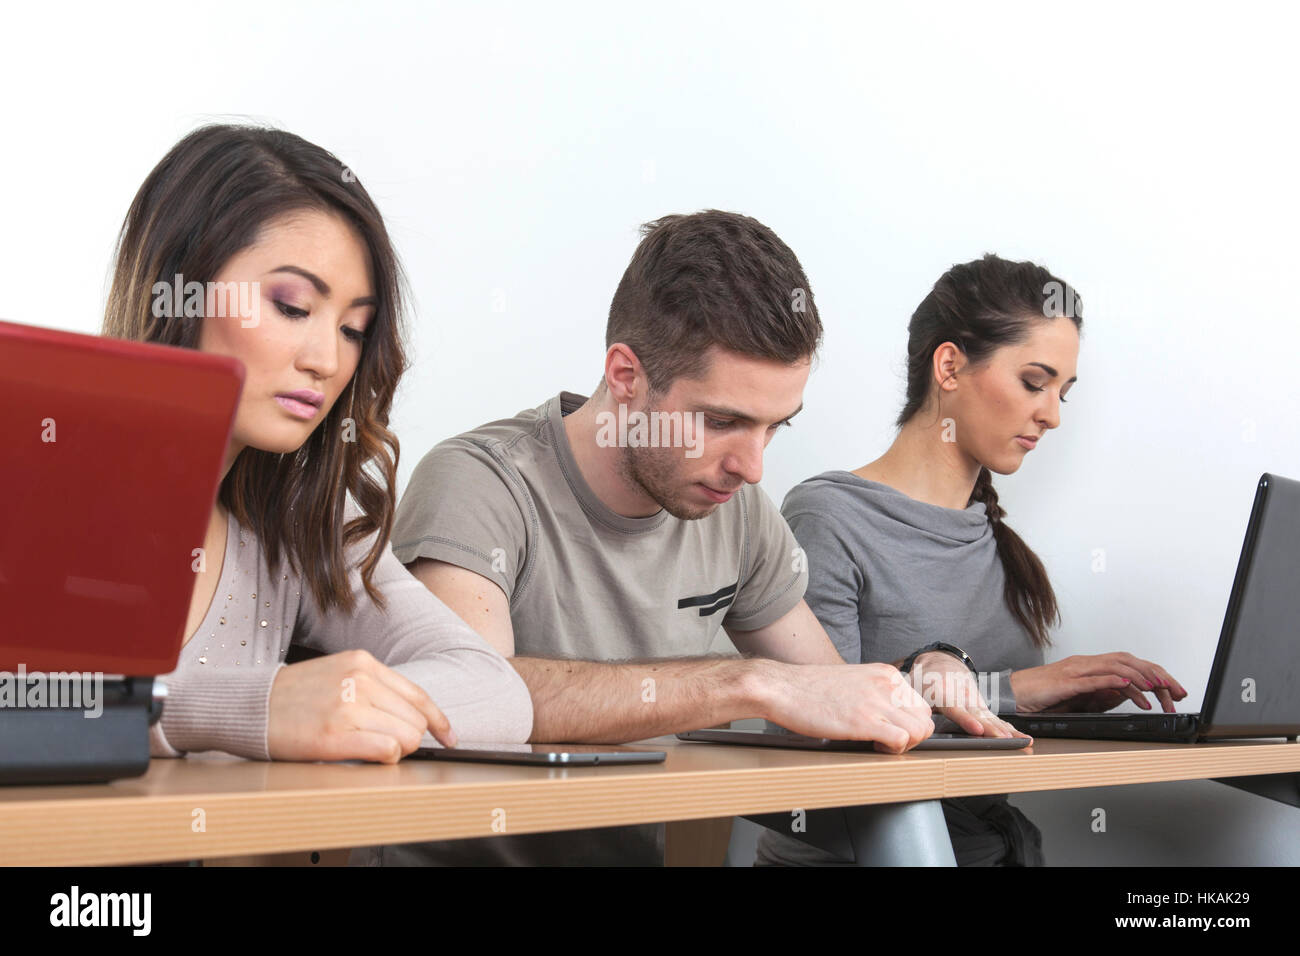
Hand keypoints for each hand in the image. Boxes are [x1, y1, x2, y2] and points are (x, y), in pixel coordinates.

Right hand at [267, 649, 455, 762]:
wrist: (250, 706)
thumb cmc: (296, 696)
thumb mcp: (339, 674)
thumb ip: (374, 687)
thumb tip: (414, 716)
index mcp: (363, 663)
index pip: (418, 695)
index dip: (439, 720)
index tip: (448, 737)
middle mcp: (360, 680)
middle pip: (416, 719)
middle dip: (412, 738)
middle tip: (391, 747)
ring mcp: (348, 706)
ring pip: (406, 736)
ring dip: (398, 749)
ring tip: (372, 749)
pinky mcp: (335, 734)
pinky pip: (387, 750)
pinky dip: (386, 757)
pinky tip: (369, 755)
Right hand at [758, 660, 934, 753]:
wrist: (782, 687)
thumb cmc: (810, 688)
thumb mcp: (854, 681)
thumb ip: (875, 692)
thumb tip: (889, 715)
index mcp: (886, 673)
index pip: (922, 704)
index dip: (910, 723)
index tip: (890, 729)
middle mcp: (887, 684)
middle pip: (926, 719)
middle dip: (911, 737)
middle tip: (886, 741)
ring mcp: (877, 701)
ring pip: (920, 731)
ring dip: (904, 745)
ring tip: (878, 744)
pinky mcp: (864, 720)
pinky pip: (901, 741)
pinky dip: (891, 751)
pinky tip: (871, 746)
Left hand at [908, 651, 1028, 739]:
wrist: (941, 662)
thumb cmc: (922, 680)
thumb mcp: (909, 687)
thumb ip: (906, 703)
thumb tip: (899, 718)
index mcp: (942, 691)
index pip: (955, 707)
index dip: (965, 718)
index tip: (976, 728)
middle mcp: (962, 695)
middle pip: (978, 714)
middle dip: (992, 728)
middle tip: (1005, 740)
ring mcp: (975, 700)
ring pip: (990, 717)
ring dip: (1005, 730)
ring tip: (1021, 741)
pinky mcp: (982, 706)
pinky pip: (996, 719)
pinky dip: (1010, 728)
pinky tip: (1023, 739)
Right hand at [1010, 653, 1187, 713]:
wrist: (1012, 693)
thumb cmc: (1041, 694)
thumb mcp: (1078, 695)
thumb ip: (1101, 692)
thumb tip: (1125, 693)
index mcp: (1090, 665)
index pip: (1130, 664)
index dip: (1155, 674)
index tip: (1174, 689)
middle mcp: (1086, 663)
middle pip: (1130, 661)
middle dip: (1157, 675)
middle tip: (1177, 691)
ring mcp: (1076, 670)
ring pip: (1117, 667)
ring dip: (1142, 679)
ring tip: (1160, 691)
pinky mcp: (1067, 681)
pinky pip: (1095, 679)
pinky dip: (1115, 682)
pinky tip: (1131, 688)